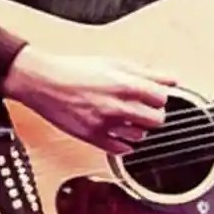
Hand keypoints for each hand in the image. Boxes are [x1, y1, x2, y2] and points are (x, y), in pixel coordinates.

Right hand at [0, 47, 175, 154]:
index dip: (159, 97)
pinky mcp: (92, 138)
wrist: (42, 81)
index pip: (162, 99)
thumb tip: (172, 79)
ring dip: (138, 128)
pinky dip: (124, 143)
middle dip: (153, 114)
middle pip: (156, 120)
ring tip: (126, 117)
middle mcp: (116, 106)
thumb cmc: (75, 70)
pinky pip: (121, 150)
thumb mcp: (115, 63)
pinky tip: (118, 131)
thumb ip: (147, 73)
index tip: (153, 96)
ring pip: (140, 136)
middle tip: (143, 108)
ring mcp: (104, 124)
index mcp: (124, 85)